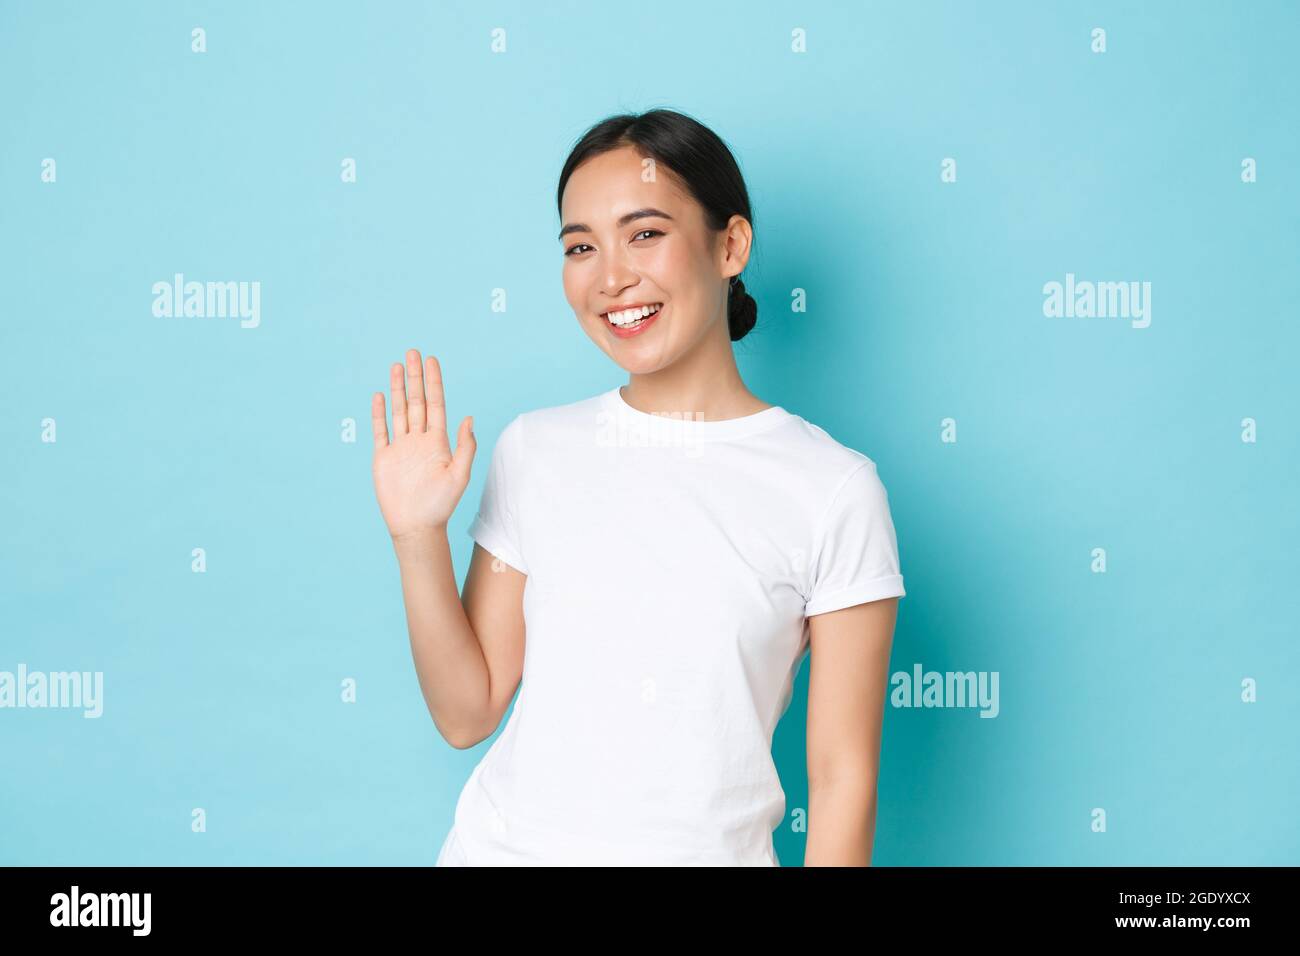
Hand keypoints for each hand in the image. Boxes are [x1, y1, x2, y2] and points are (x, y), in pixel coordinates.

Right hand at [371, 349, 475, 540]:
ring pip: (399, 410)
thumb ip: (465, 447)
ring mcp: (400, 447)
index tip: (432, 360)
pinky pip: (381, 430)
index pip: (436, 404)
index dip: (434, 382)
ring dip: (399, 388)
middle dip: (415, 377)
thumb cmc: (440, 505)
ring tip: (397, 365)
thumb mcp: (459, 475)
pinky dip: (380, 412)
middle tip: (413, 352)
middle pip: (417, 401)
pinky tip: (381, 395)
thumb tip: (469, 418)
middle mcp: (419, 440)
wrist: (416, 526)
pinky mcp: (383, 457)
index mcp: (438, 442)